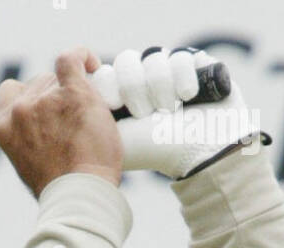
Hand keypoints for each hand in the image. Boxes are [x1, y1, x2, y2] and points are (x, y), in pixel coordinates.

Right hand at [0, 48, 123, 196]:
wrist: (78, 195)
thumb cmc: (60, 189)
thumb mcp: (28, 164)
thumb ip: (29, 139)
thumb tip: (45, 129)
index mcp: (5, 127)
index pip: (10, 93)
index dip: (30, 96)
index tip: (45, 105)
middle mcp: (21, 109)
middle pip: (39, 84)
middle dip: (56, 96)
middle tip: (74, 119)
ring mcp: (46, 99)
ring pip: (59, 78)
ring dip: (73, 90)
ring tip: (88, 115)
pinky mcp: (72, 92)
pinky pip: (74, 59)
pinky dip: (84, 58)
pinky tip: (94, 67)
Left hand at [92, 46, 262, 179]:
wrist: (199, 155)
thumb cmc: (155, 151)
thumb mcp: (115, 136)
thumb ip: (92, 115)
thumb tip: (83, 91)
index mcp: (121, 98)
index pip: (106, 72)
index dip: (110, 86)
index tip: (116, 107)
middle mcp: (144, 83)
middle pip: (127, 61)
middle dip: (135, 89)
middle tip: (144, 114)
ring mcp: (169, 72)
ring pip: (152, 58)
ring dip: (160, 87)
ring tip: (169, 111)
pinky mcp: (195, 65)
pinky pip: (180, 56)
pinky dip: (183, 78)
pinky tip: (188, 98)